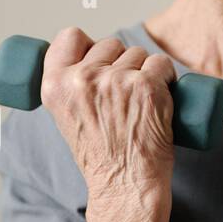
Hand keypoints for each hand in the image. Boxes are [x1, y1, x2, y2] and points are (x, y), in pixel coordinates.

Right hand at [39, 27, 177, 200]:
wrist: (125, 185)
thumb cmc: (102, 157)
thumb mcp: (67, 117)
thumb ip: (70, 87)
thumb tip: (87, 58)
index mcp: (55, 85)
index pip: (70, 36)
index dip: (89, 45)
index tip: (100, 61)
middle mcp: (82, 79)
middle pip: (110, 44)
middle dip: (121, 63)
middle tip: (125, 97)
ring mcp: (116, 81)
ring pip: (138, 53)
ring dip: (145, 71)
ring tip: (141, 103)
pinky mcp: (147, 86)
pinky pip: (162, 64)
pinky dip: (167, 77)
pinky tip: (162, 97)